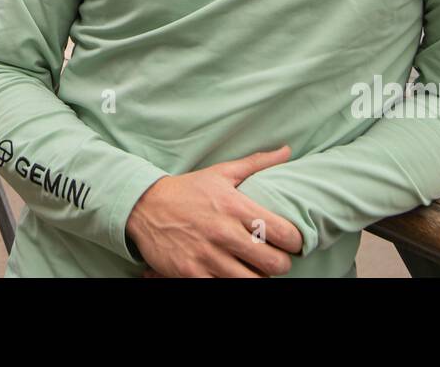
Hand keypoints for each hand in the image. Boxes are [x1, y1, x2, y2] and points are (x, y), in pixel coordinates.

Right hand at [126, 145, 302, 277]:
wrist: (144, 206)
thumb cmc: (188, 190)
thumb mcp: (221, 173)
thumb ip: (256, 163)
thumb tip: (287, 150)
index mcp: (235, 207)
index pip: (284, 232)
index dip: (295, 242)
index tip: (292, 242)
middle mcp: (223, 232)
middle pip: (273, 264)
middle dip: (280, 264)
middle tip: (275, 259)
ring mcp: (207, 256)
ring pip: (251, 282)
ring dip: (258, 278)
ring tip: (254, 269)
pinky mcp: (190, 274)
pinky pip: (222, 288)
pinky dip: (231, 284)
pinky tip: (230, 274)